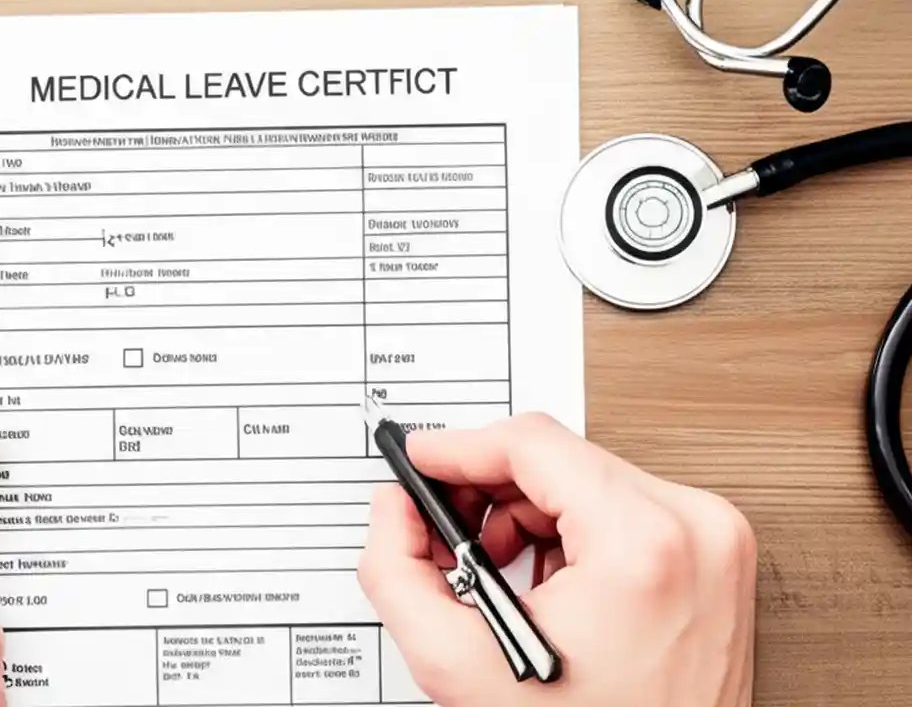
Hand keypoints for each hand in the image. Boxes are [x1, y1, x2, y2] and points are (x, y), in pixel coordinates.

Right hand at [359, 414, 756, 706]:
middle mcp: (694, 527)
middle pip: (560, 457)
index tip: (422, 460)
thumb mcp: (462, 667)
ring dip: (528, 513)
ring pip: (589, 478)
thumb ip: (399, 575)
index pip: (532, 443)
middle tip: (448, 532)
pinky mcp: (716, 551)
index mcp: (643, 543)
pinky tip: (548, 580)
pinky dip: (573, 532)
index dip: (459, 448)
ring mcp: (714, 538)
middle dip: (487, 490)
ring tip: (500, 567)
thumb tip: (394, 513)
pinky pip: (625, 507)